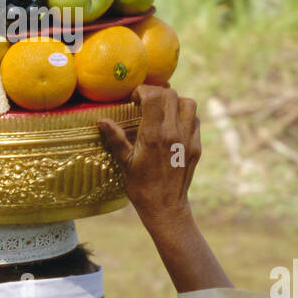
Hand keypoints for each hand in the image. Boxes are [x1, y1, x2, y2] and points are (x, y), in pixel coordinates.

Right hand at [97, 85, 200, 227]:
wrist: (165, 207)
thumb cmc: (141, 186)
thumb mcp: (124, 162)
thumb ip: (115, 138)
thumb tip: (101, 120)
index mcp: (154, 136)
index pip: (154, 97)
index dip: (143, 91)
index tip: (135, 99)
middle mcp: (174, 134)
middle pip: (171, 95)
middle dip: (157, 93)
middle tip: (146, 102)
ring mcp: (188, 139)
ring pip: (189, 103)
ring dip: (175, 101)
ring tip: (162, 110)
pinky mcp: (196, 146)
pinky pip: (195, 120)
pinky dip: (185, 115)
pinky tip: (173, 124)